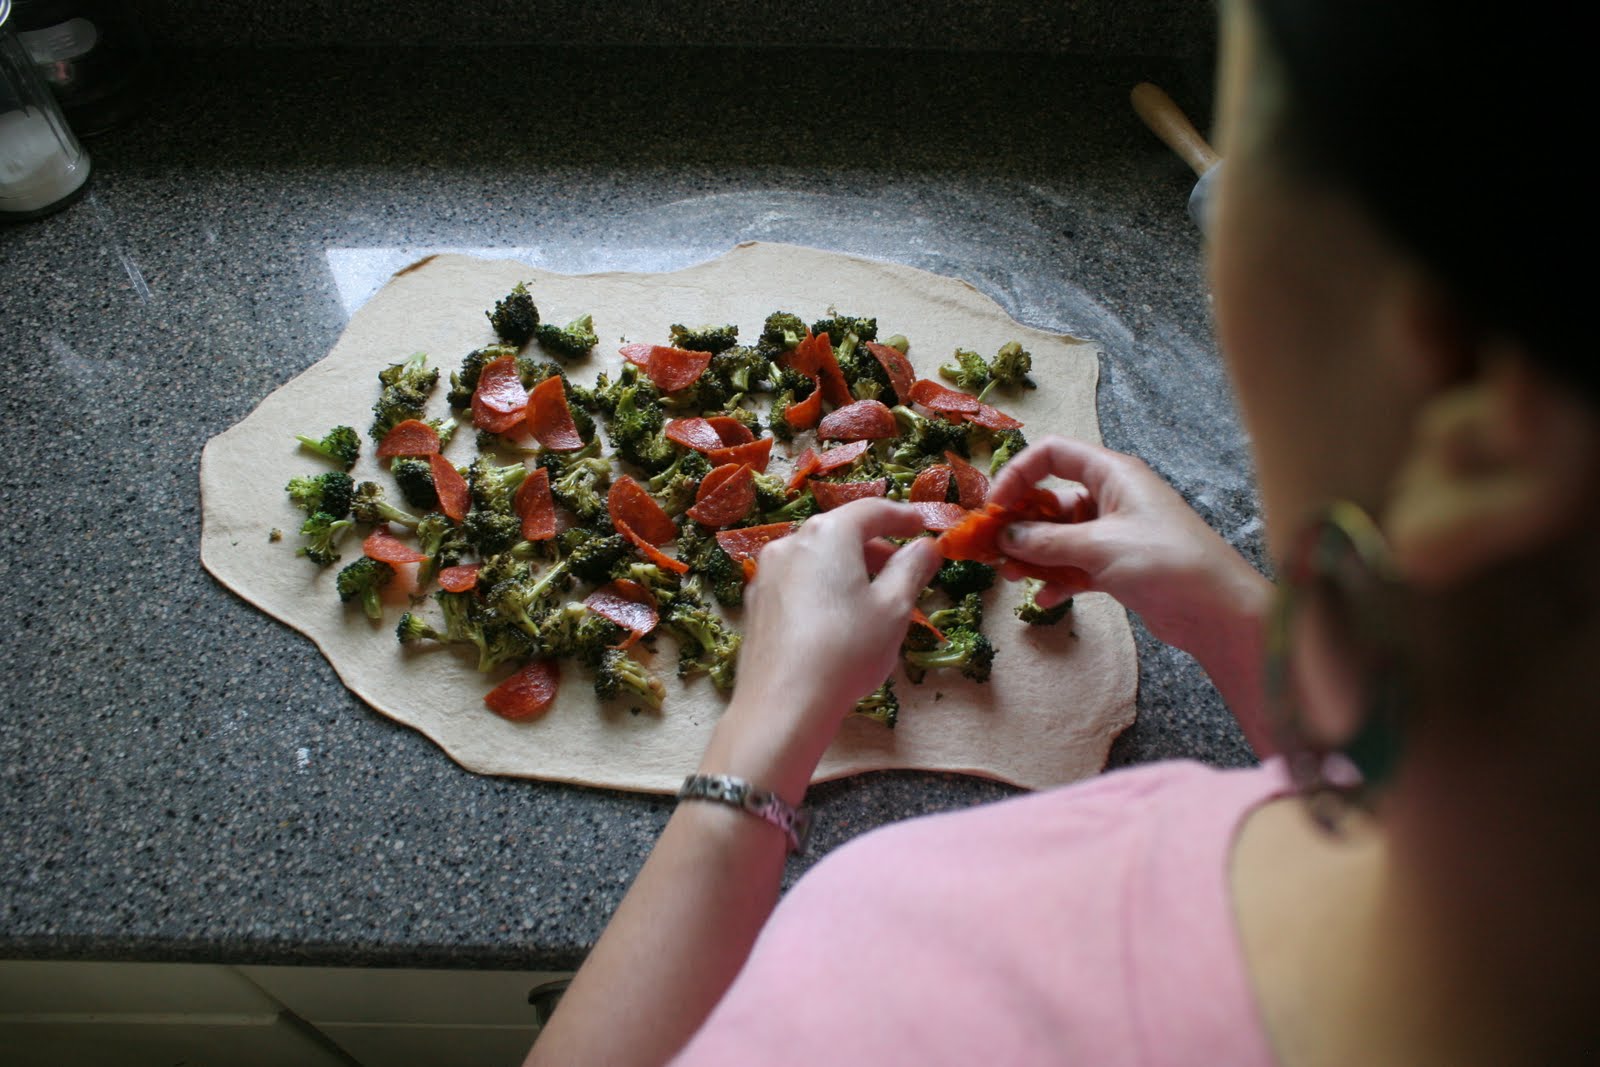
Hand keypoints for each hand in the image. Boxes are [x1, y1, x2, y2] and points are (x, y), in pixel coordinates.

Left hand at [700, 499, 940, 799]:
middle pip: (840, 531)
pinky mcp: (756, 602)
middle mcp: (791, 542)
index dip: (901, 516)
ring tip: (872, 597)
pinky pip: (797, 581)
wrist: (782, 703)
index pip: (871, 511)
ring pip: (816, 556)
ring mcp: (767, 572)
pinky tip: (836, 617)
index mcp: (828, 534)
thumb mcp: (894, 608)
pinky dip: (822, 585)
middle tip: (902, 569)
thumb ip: (912, 569)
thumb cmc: (847, 650)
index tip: (921, 525)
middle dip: (874, 546)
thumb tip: (926, 546)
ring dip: (847, 567)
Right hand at [988, 435, 1270, 661]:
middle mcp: (1112, 497)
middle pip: (1051, 498)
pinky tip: (1046, 600)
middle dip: (1020, 523)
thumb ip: (1047, 541)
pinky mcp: (1119, 565)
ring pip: (1060, 536)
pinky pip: (1076, 565)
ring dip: (1034, 554)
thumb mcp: (1099, 547)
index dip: (1018, 475)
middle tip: (993, 549)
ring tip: (1012, 576)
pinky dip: (1058, 579)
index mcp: (1113, 474)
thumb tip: (1005, 536)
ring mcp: (1115, 532)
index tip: (994, 507)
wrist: (1218, 610)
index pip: (1053, 454)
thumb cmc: (1167, 562)